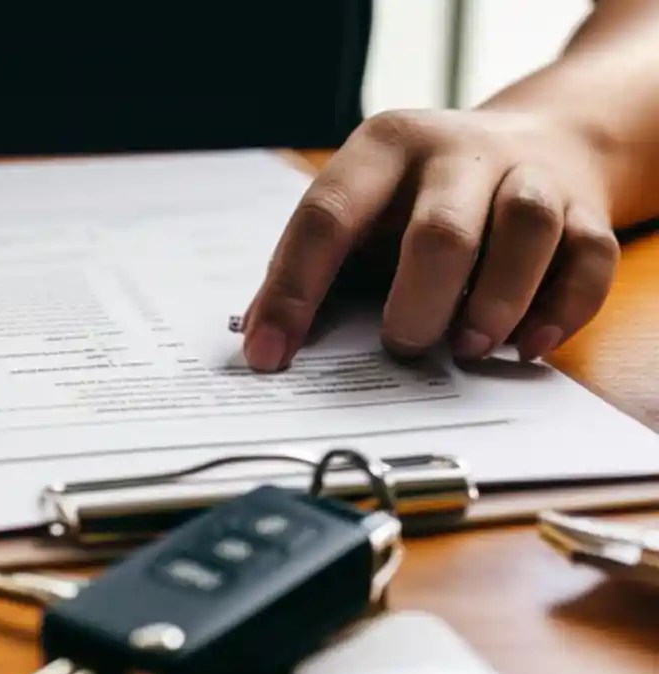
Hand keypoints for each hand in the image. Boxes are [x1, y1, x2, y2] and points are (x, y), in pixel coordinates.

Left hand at [242, 109, 619, 370]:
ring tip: (465, 346)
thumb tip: (264, 344)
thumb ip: (317, 270)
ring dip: (494, 304)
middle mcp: (455, 152)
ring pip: (524, 231)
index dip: (293, 292)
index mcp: (382, 148)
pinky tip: (526, 344)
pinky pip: (587, 259)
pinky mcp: (586, 206)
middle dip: (416, 304)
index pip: (326, 218)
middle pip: (439, 232)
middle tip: (401, 345)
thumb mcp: (363, 212)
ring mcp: (528, 174)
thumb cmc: (424, 197)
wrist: (541, 140)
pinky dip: (559, 310)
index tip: (269, 354)